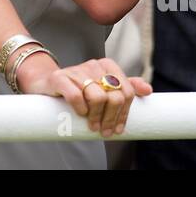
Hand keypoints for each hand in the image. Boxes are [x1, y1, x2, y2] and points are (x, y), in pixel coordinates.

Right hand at [18, 52, 149, 136]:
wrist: (47, 82)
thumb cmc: (80, 87)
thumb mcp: (103, 86)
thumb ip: (126, 86)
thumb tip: (149, 90)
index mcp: (108, 66)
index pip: (127, 92)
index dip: (125, 114)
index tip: (118, 129)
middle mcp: (94, 65)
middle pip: (114, 97)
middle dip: (111, 118)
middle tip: (104, 131)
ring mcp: (76, 71)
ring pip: (98, 98)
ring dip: (96, 117)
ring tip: (92, 125)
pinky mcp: (60, 78)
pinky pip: (76, 96)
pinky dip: (80, 108)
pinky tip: (80, 113)